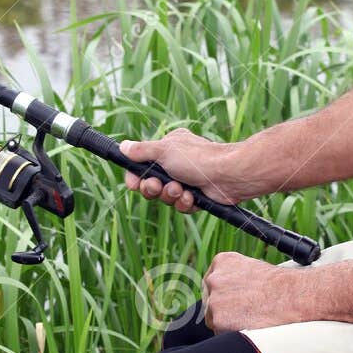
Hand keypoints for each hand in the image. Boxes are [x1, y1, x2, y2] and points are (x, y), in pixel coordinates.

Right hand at [119, 128, 242, 211]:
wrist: (229, 176)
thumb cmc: (198, 159)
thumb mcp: (164, 150)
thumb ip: (141, 150)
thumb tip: (123, 147)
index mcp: (169, 147)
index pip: (143, 164)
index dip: (137, 177)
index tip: (134, 184)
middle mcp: (177, 163)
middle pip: (153, 183)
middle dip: (154, 188)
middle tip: (158, 187)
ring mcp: (188, 180)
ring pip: (166, 196)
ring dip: (170, 196)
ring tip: (180, 189)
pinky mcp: (197, 196)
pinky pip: (181, 205)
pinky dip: (184, 203)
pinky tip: (191, 197)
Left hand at [201, 252, 301, 332]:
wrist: (292, 296)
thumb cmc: (280, 284)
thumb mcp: (253, 268)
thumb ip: (235, 277)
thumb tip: (229, 292)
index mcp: (221, 262)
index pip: (212, 283)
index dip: (224, 295)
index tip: (235, 301)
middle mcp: (213, 278)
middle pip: (210, 300)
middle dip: (224, 308)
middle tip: (245, 313)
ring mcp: (214, 299)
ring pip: (213, 318)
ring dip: (228, 322)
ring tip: (251, 318)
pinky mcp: (218, 320)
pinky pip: (219, 332)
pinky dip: (232, 333)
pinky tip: (249, 325)